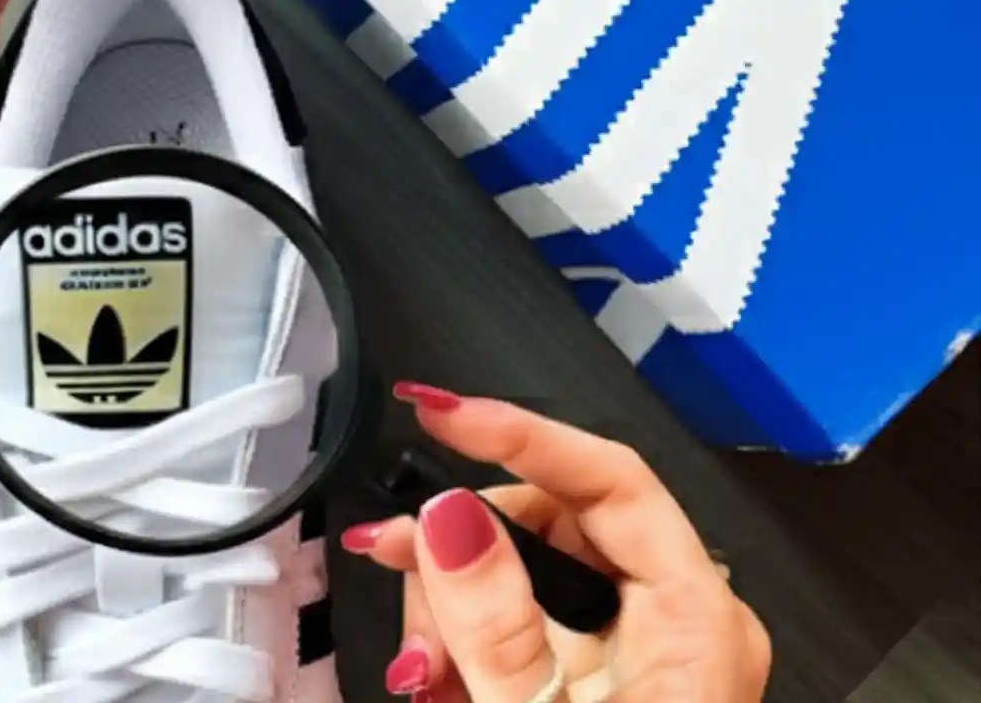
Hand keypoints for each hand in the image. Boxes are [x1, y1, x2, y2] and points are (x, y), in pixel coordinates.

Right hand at [343, 383, 770, 701]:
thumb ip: (493, 621)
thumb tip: (453, 520)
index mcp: (696, 622)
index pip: (608, 480)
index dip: (518, 434)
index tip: (441, 410)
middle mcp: (680, 623)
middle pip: (558, 521)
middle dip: (462, 539)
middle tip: (391, 550)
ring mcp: (643, 651)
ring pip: (530, 570)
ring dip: (454, 599)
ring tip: (418, 655)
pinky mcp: (606, 677)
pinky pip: (529, 622)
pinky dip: (472, 639)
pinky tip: (439, 673)